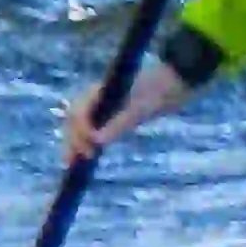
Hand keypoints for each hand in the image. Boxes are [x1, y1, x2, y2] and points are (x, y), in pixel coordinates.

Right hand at [58, 58, 196, 168]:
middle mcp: (97, 97)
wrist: (173, 83)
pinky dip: (85, 140)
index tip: (88, 150)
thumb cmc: (158, 91)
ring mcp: (102, 105)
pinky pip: (91, 127)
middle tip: (72, 161)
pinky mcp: (110, 114)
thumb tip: (96, 140)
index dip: (79, 132)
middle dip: (71, 139)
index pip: (79, 112)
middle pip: (74, 118)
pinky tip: (86, 155)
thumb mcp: (141, 108)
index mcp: (101, 91)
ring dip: (75, 141)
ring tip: (73, 162)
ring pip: (79, 123)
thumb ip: (120, 123)